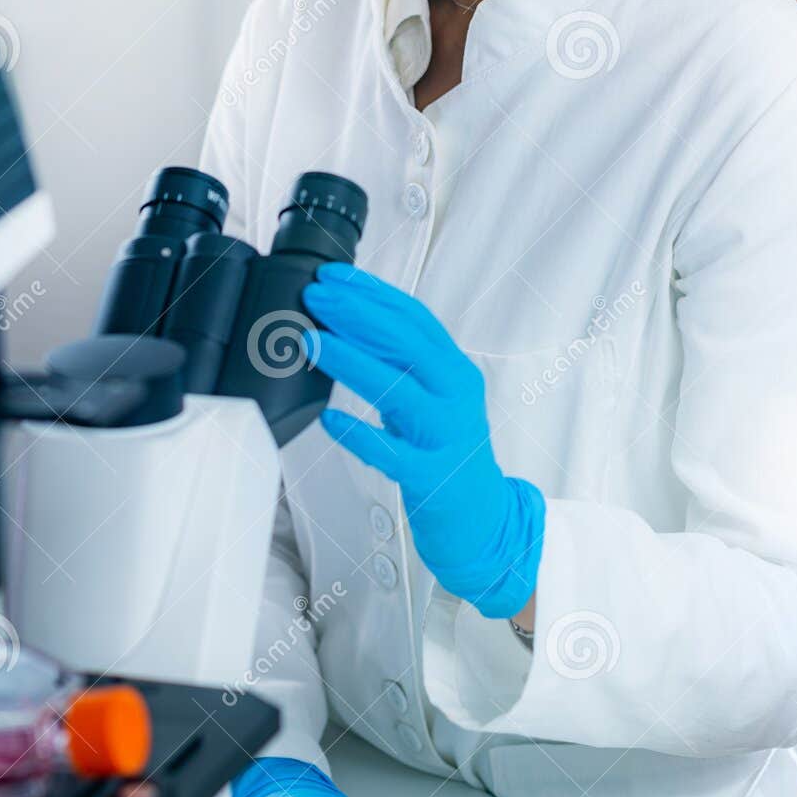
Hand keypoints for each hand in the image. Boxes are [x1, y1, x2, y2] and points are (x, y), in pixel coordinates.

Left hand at [301, 262, 544, 617]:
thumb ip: (399, 366)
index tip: (332, 276)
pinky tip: (328, 419)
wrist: (485, 520)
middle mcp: (455, 395)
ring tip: (311, 342)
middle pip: (407, 342)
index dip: (372, 292)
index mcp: (454, 370)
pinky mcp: (431, 476)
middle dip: (357, 314)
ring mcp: (446, 435)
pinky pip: (391, 452)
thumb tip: (345, 327)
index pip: (413, 318)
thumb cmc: (448, 454)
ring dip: (352, 361)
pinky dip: (359, 434)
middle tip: (314, 298)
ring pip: (398, 389)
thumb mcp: (431, 399)